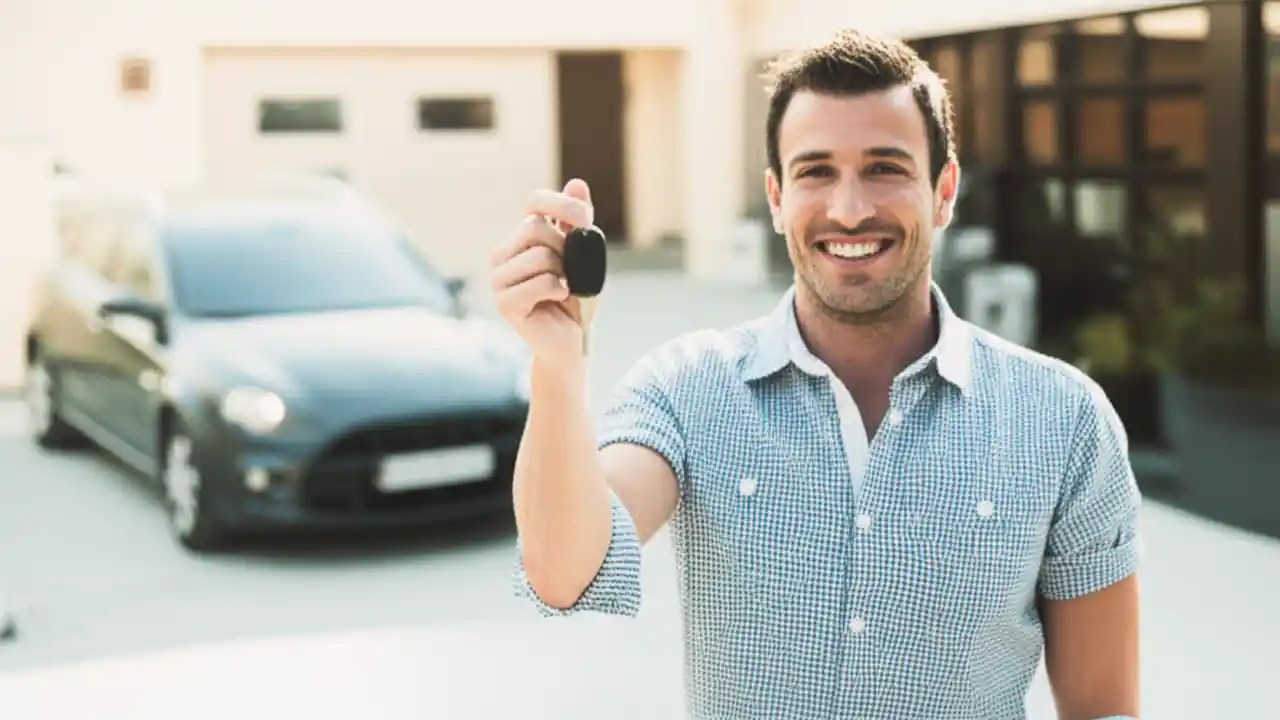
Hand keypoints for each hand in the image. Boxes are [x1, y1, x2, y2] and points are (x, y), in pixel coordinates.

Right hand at [490, 178, 593, 366]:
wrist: (571, 340)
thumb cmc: (575, 297)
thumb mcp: (582, 254)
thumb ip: (577, 222)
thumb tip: (577, 183)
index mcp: (519, 238)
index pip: (533, 202)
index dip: (560, 203)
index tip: (585, 217)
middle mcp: (503, 254)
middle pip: (534, 227)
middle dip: (563, 247)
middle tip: (570, 271)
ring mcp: (499, 279)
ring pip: (538, 255)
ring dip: (562, 273)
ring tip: (562, 288)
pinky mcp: (504, 303)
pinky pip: (539, 282)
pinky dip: (558, 289)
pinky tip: (557, 299)